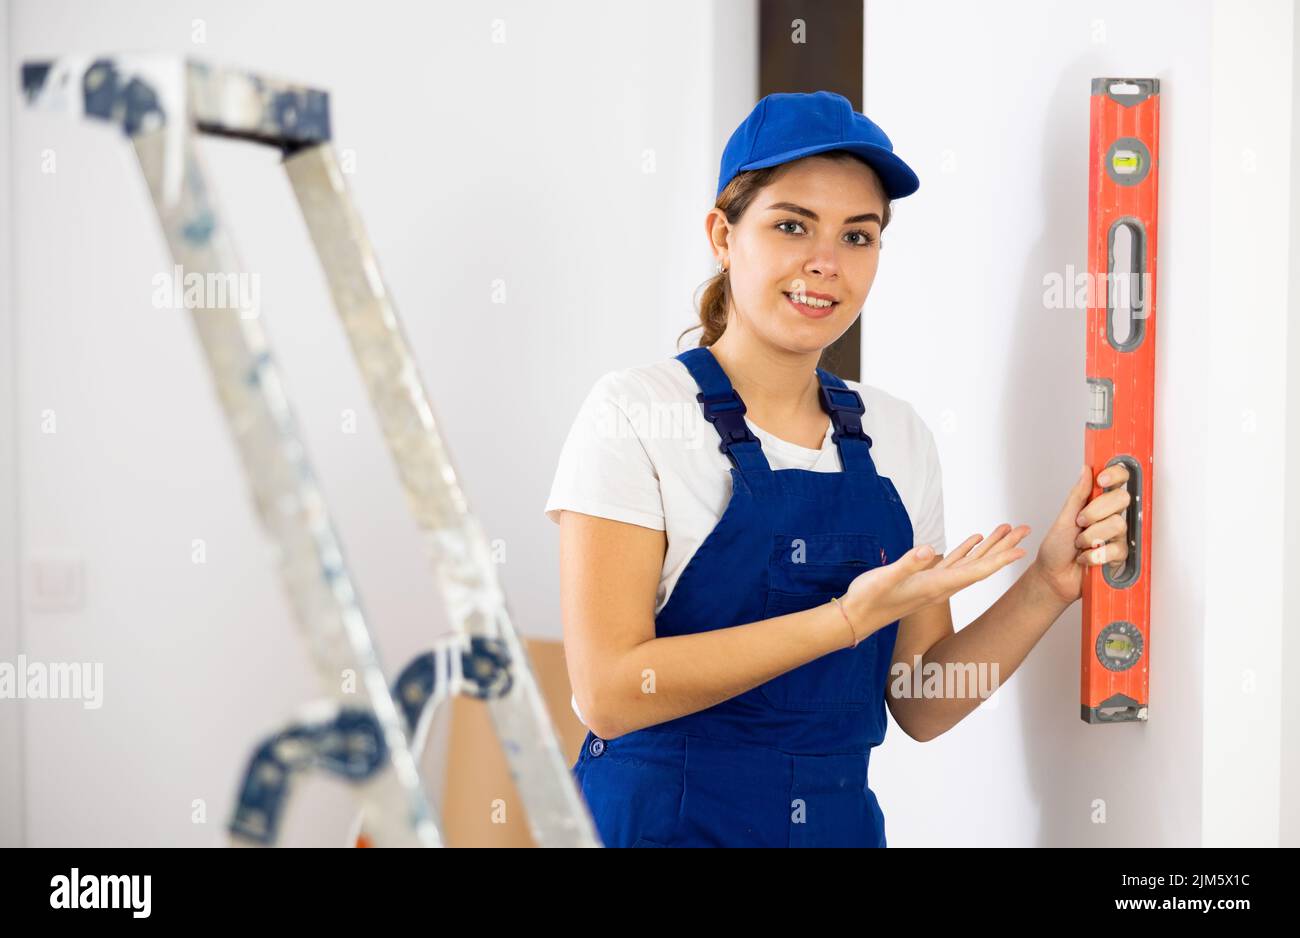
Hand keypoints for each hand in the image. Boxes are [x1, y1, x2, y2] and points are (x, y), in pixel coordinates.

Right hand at [842, 523, 1031, 639]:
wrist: (855, 618)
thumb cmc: (868, 599)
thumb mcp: (885, 579)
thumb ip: (907, 564)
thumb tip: (929, 549)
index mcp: (936, 585)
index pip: (976, 572)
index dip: (999, 560)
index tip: (1021, 550)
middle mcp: (941, 586)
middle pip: (981, 566)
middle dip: (1003, 548)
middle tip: (1024, 530)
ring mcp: (934, 584)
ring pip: (971, 563)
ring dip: (990, 547)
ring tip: (1006, 530)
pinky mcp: (925, 580)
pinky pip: (954, 563)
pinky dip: (967, 550)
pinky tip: (974, 540)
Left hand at [1031, 464, 1131, 604]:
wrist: (1054, 577)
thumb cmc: (1055, 549)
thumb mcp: (1063, 518)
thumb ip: (1077, 495)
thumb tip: (1086, 469)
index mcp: (1096, 505)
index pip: (1118, 482)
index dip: (1116, 476)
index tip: (1102, 481)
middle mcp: (1109, 518)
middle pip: (1122, 500)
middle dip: (1096, 511)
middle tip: (1080, 522)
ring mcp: (1116, 536)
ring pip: (1118, 525)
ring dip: (1091, 537)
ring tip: (1080, 545)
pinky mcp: (1119, 555)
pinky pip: (1116, 549)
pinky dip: (1094, 556)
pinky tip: (1086, 558)